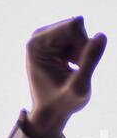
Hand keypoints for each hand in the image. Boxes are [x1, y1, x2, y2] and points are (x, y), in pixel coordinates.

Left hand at [24, 16, 106, 137]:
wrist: (50, 112)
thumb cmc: (62, 103)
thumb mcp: (78, 86)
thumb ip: (90, 61)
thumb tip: (101, 35)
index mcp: (36, 43)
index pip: (73, 26)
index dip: (84, 44)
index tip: (77, 65)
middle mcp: (37, 36)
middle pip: (76, 25)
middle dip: (82, 46)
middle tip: (73, 68)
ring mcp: (45, 37)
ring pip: (79, 31)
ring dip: (81, 50)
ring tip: (71, 68)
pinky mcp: (54, 40)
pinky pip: (79, 36)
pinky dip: (80, 51)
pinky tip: (70, 65)